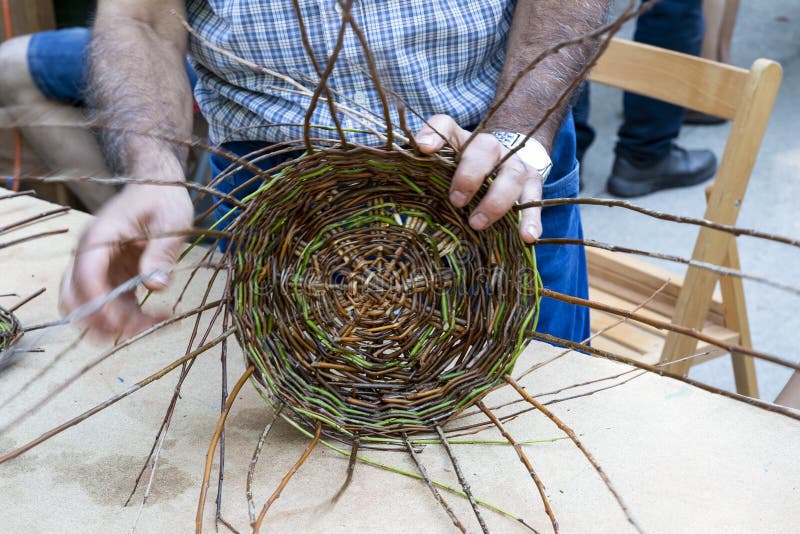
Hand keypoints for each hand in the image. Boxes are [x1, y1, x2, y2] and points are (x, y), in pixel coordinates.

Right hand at [59, 183, 192, 338]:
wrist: (157, 187)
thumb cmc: (163, 198)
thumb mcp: (171, 223)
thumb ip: (162, 253)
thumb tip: (156, 286)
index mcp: (99, 237)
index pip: (85, 275)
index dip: (99, 303)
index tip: (121, 322)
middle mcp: (90, 255)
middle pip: (76, 298)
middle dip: (102, 321)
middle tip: (141, 326)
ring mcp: (98, 268)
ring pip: (90, 308)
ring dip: (116, 324)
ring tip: (154, 322)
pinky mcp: (112, 277)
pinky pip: (111, 306)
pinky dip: (129, 318)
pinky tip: (158, 316)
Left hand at [414, 114, 542, 243]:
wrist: (507, 161)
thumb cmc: (467, 166)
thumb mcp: (447, 161)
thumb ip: (430, 154)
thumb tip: (422, 147)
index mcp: (464, 140)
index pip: (446, 126)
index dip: (435, 134)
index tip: (425, 149)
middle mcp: (492, 147)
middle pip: (485, 150)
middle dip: (469, 176)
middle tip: (456, 201)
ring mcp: (515, 165)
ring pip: (511, 177)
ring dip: (495, 202)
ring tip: (477, 224)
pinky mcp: (532, 184)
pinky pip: (534, 200)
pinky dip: (531, 219)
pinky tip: (528, 236)